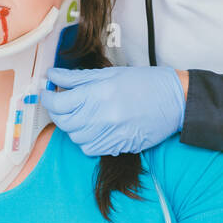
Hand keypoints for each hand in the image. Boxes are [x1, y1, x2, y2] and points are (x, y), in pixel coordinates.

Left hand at [40, 65, 186, 156]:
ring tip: (81, 115)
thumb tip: (53, 77)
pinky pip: (90, 149)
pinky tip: (93, 128)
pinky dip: (86, 140)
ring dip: (72, 127)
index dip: (48, 99)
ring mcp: (111, 134)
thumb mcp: (109, 73)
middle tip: (61, 103)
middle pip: (64, 122)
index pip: (59, 103)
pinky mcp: (119, 146)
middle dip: (57, 113)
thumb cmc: (144, 83)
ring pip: (75, 138)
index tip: (47, 93)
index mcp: (98, 95)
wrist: (175, 100)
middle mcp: (102, 117)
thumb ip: (77, 78)